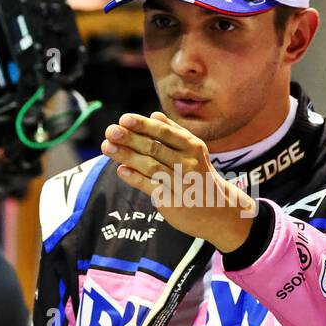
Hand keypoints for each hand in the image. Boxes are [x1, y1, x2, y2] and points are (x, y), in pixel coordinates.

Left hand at [100, 111, 255, 251]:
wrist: (218, 210)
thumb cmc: (200, 175)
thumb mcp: (194, 151)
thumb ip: (174, 133)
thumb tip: (154, 115)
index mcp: (192, 147)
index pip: (164, 132)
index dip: (143, 125)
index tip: (123, 119)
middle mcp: (188, 163)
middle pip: (154, 148)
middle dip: (130, 138)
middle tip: (110, 131)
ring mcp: (180, 183)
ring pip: (150, 166)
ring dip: (127, 156)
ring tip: (107, 147)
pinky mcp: (172, 202)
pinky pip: (150, 187)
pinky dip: (135, 177)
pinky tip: (121, 169)